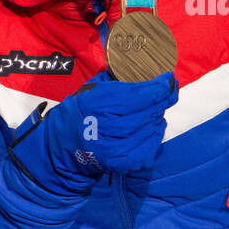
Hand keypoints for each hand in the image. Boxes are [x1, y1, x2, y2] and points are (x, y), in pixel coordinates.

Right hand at [12, 71, 177, 189]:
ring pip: (151, 128)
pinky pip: (149, 147)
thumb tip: (139, 67)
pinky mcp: (120, 161)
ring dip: (157, 117)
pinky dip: (154, 136)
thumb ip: (112, 79)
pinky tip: (151, 128)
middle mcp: (105, 125)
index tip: (168, 79)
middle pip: (148, 111)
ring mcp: (114, 146)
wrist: (59, 148)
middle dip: (163, 99)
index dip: (159, 86)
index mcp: (96, 103)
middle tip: (169, 92)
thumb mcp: (88, 90)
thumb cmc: (76, 114)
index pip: (139, 94)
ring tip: (155, 110)